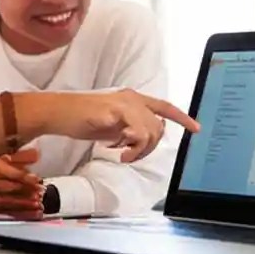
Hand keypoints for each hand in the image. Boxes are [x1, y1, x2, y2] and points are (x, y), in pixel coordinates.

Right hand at [0, 148, 44, 219]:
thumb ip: (18, 155)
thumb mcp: (0, 153)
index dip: (27, 178)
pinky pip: (4, 213)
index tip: (38, 180)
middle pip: (11, 188)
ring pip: (8, 203)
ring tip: (39, 206)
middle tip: (41, 192)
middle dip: (29, 192)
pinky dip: (19, 215)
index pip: (13, 174)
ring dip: (25, 205)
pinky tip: (32, 214)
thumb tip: (36, 156)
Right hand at [28, 89, 198, 162]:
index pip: (164, 107)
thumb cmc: (81, 119)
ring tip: (122, 154)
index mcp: (133, 99)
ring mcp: (124, 103)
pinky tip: (116, 149)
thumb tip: (144, 138)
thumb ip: (130, 128)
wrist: (58, 113)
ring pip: (151, 132)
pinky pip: (138, 132)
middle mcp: (132, 98)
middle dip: (149, 148)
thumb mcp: (112, 125)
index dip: (182, 117)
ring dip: (139, 150)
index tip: (196, 128)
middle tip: (129, 155)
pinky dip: (131, 146)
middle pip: (159, 127)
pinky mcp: (115, 111)